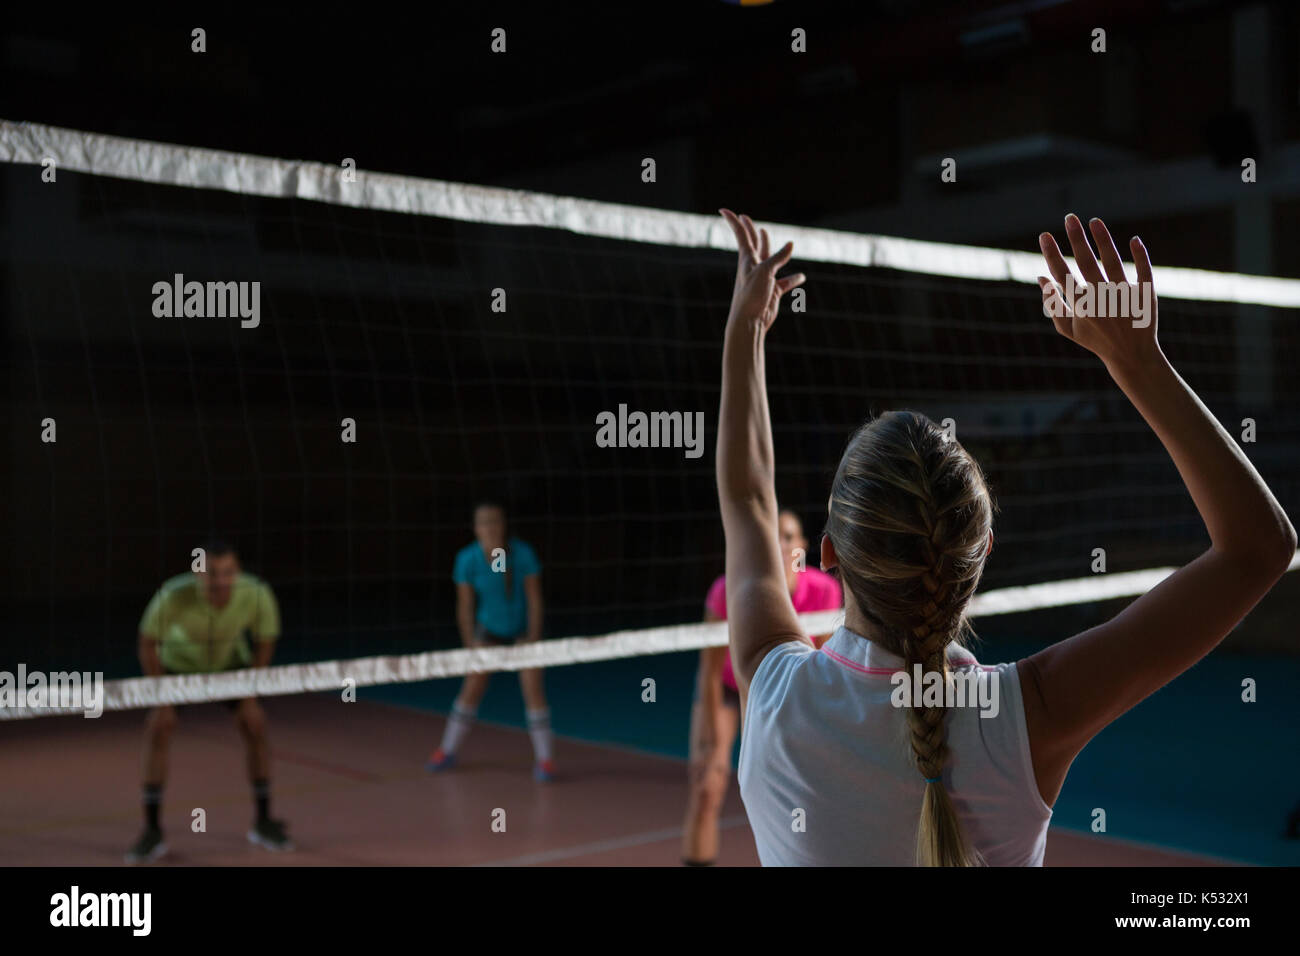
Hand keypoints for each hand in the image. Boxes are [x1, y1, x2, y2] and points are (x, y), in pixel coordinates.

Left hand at [719, 208, 804, 330]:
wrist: (750, 320)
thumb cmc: (752, 294)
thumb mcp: (765, 271)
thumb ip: (778, 257)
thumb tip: (791, 245)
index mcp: (747, 258)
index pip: (741, 234)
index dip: (733, 221)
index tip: (722, 209)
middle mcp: (754, 266)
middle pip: (754, 243)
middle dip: (750, 230)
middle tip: (745, 218)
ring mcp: (764, 278)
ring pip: (770, 259)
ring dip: (770, 247)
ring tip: (766, 234)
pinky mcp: (773, 291)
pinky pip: (785, 282)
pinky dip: (793, 279)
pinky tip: (801, 277)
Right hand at [1038, 214, 1161, 374]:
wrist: (1132, 354)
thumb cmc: (1096, 339)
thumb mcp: (1068, 328)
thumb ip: (1053, 304)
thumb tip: (1041, 277)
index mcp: (1080, 307)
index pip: (1062, 274)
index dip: (1052, 253)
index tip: (1044, 236)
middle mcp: (1101, 299)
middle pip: (1086, 262)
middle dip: (1075, 238)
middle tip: (1069, 217)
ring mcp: (1124, 296)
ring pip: (1112, 261)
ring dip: (1103, 239)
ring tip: (1094, 221)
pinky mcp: (1145, 295)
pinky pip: (1143, 270)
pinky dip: (1139, 255)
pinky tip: (1133, 240)